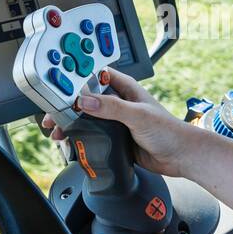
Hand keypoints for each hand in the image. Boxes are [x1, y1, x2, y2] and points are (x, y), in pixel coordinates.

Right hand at [40, 69, 197, 177]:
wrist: (180, 157)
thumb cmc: (169, 131)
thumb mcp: (138, 115)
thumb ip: (112, 108)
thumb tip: (85, 101)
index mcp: (125, 89)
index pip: (95, 76)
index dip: (76, 79)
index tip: (58, 85)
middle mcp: (119, 103)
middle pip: (86, 99)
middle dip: (67, 105)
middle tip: (52, 113)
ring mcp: (116, 121)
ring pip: (87, 118)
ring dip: (71, 123)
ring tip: (56, 130)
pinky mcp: (115, 138)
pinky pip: (93, 135)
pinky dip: (80, 138)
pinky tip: (70, 143)